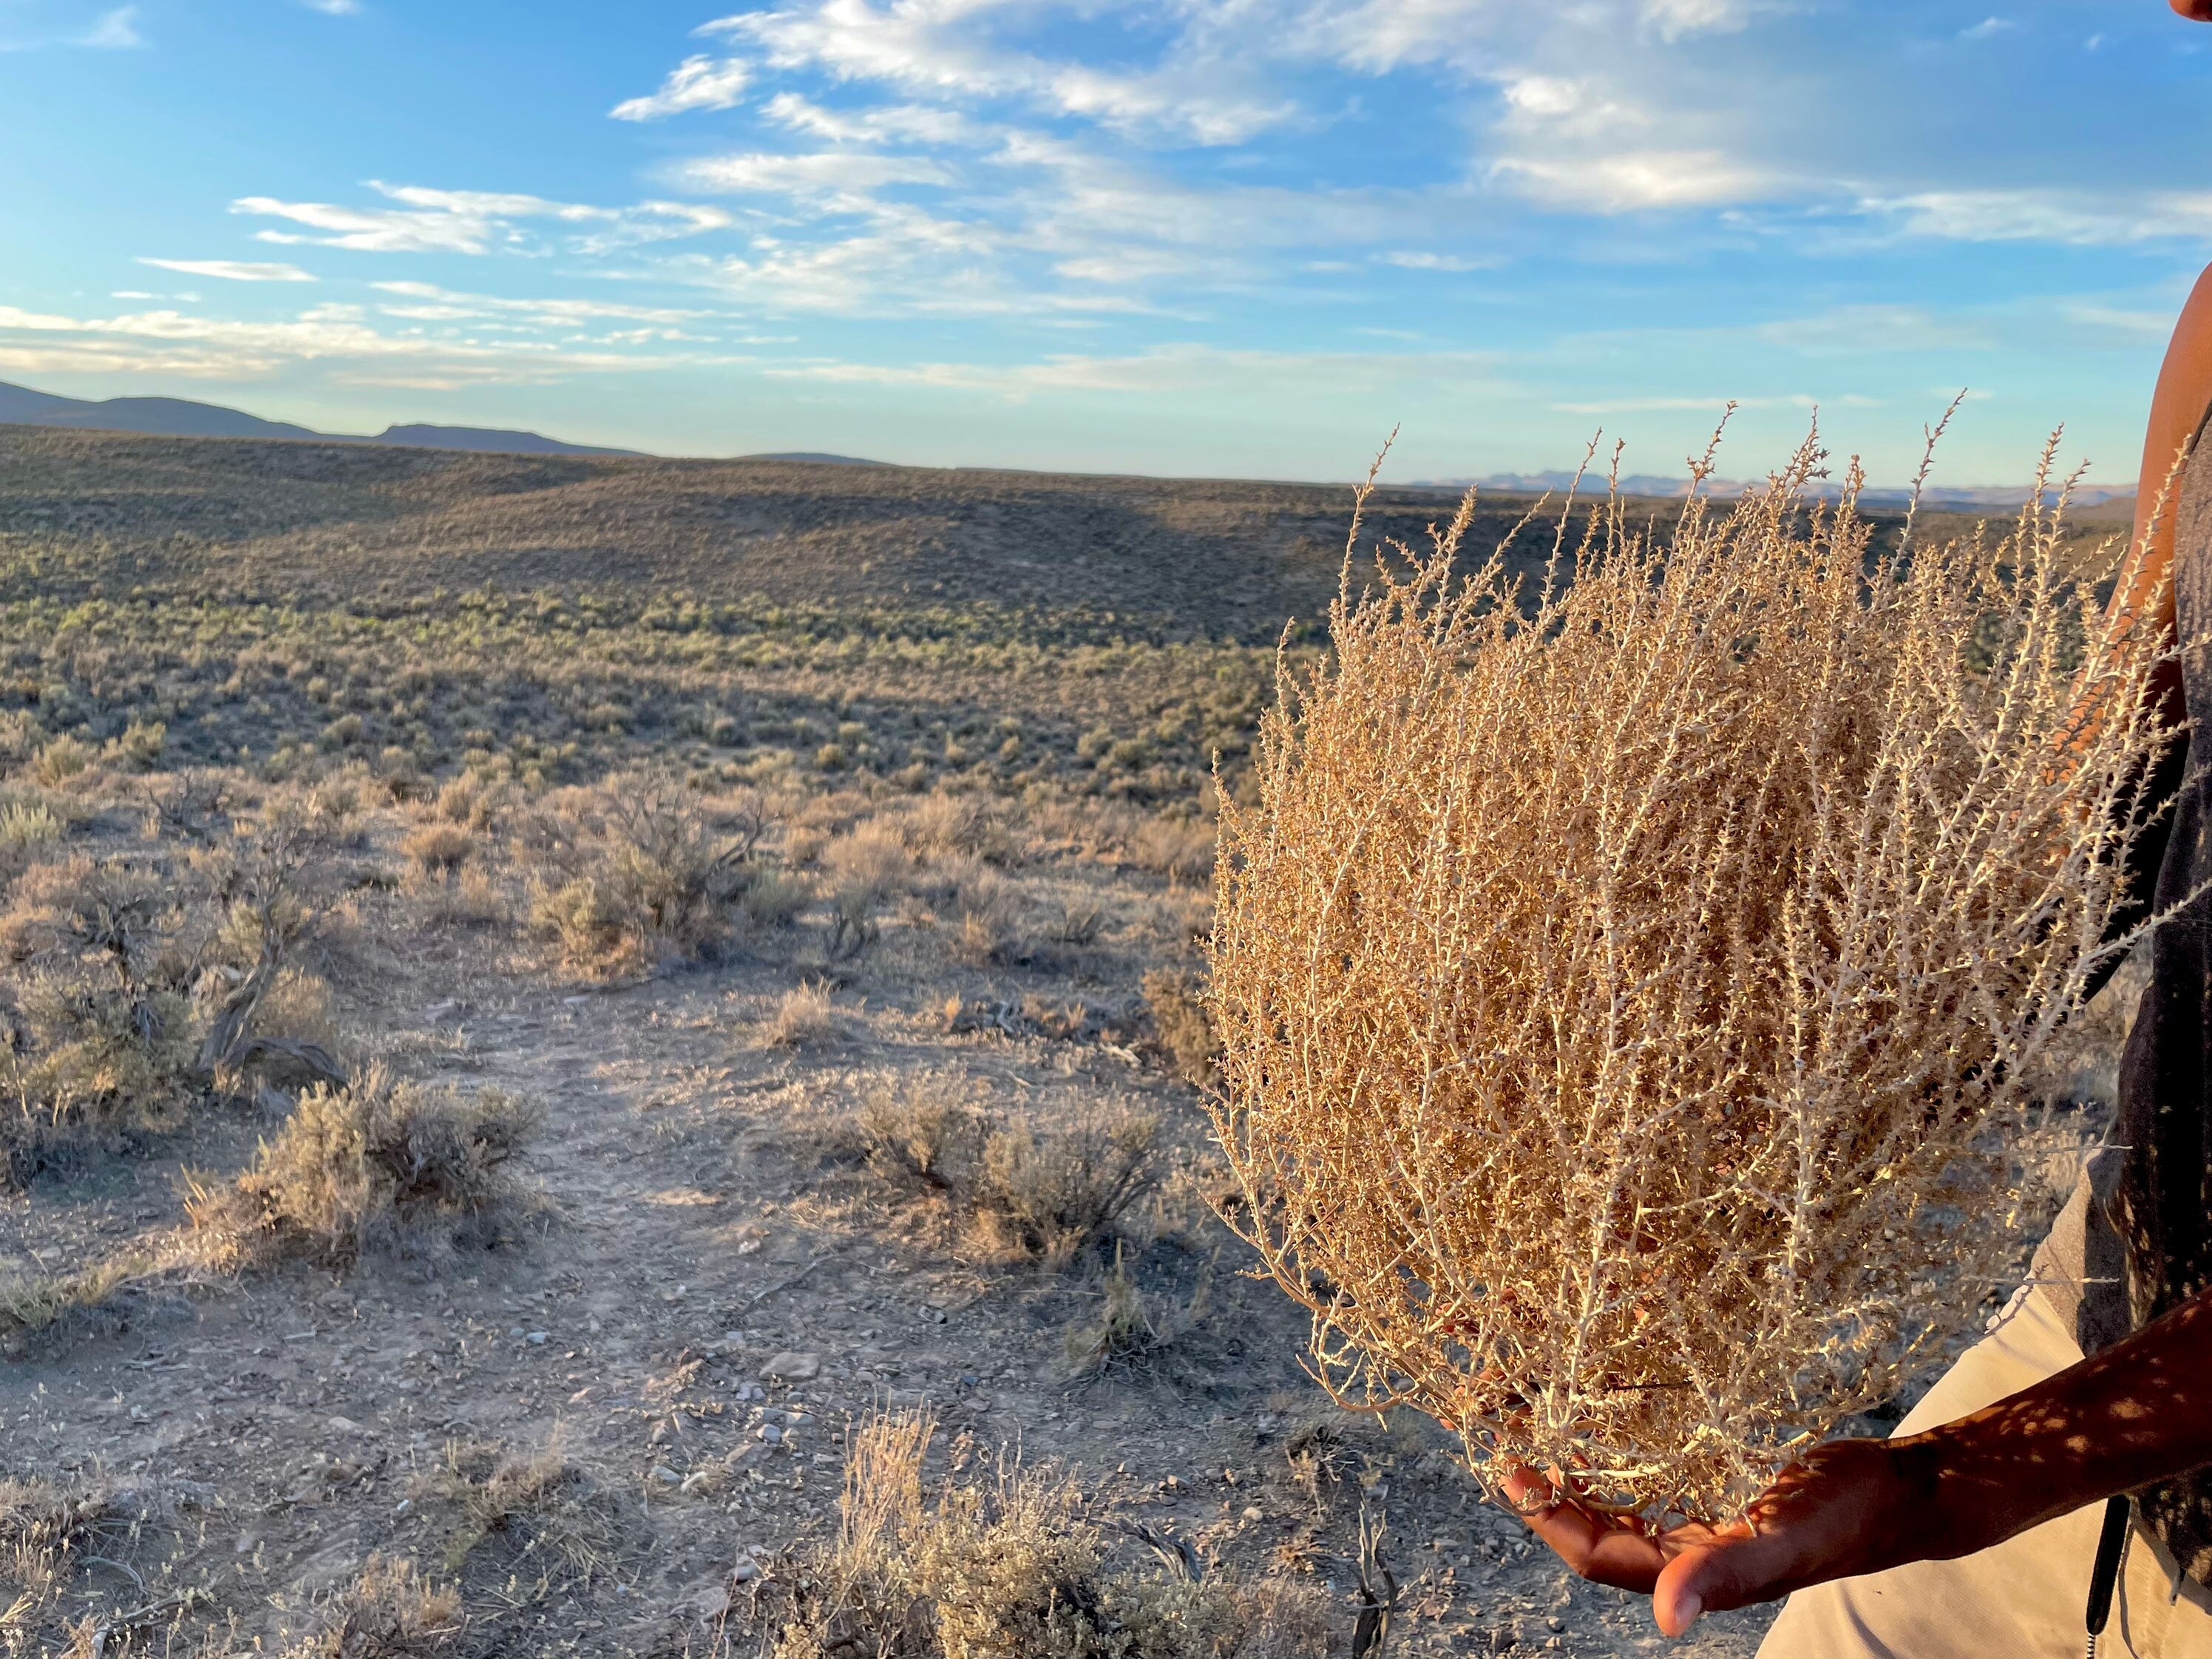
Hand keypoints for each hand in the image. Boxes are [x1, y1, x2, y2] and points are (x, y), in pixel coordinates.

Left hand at [1507, 1437, 1948, 1636]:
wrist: (1899, 1493)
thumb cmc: (1845, 1511)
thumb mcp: (1782, 1536)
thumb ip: (1721, 1573)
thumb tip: (1664, 1621)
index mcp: (1698, 1577)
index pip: (1599, 1558)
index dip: (1551, 1521)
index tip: (1511, 1473)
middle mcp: (1695, 1564)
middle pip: (1602, 1543)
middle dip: (1553, 1506)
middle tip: (1512, 1455)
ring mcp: (1709, 1539)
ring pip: (1625, 1523)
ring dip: (1582, 1493)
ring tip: (1544, 1450)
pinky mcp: (1724, 1511)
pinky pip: (1656, 1503)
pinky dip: (1622, 1480)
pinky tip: (1608, 1450)